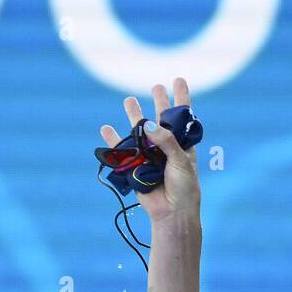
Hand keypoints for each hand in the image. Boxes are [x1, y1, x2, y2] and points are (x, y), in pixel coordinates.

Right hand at [100, 77, 200, 221]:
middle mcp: (166, 146)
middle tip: (155, 86)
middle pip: (160, 118)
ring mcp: (149, 155)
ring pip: (139, 131)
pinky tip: (107, 129)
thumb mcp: (181, 161)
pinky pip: (121, 151)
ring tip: (128, 100)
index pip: (182, 117)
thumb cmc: (184, 187)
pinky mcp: (135, 166)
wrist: (172, 212)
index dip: (181, 98)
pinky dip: (113, 140)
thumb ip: (166, 141)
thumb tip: (148, 124)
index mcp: (182, 144)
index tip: (178, 79)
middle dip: (159, 102)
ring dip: (134, 115)